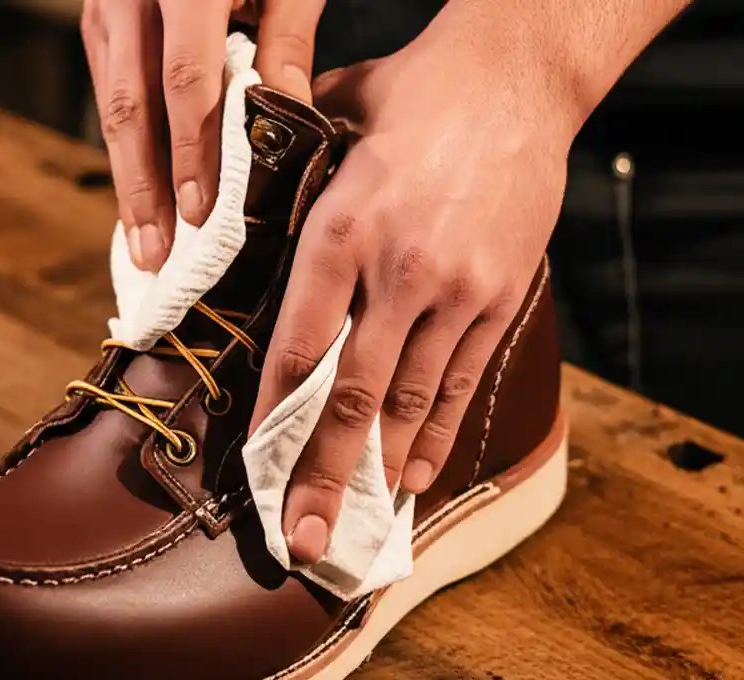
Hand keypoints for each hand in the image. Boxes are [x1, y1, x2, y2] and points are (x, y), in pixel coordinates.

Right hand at [81, 0, 324, 270]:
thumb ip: (285, 38)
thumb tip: (287, 121)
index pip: (185, 81)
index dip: (190, 153)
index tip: (199, 214)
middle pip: (130, 106)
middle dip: (142, 187)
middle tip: (156, 255)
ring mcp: (105, 5)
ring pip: (109, 105)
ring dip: (126, 177)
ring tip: (143, 239)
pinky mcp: (100, 19)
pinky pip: (108, 90)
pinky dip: (127, 143)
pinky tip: (140, 186)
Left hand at [250, 24, 578, 563]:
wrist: (516, 77)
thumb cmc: (410, 97)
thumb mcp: (329, 133)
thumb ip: (282, 185)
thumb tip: (227, 215)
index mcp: (342, 230)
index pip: (299, 345)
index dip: (274, 416)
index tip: (256, 468)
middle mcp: (399, 271)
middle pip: (353, 395)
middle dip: (323, 476)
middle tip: (302, 538)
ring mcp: (458, 290)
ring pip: (411, 400)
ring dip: (380, 472)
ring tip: (354, 525)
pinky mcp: (501, 295)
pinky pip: (464, 380)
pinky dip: (439, 433)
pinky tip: (417, 476)